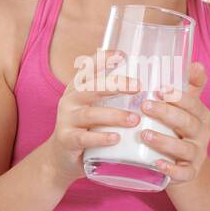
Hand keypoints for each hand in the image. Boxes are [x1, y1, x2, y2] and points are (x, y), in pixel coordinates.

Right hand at [42, 49, 142, 185]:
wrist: (61, 157)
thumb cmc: (87, 128)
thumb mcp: (95, 108)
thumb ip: (112, 97)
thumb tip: (148, 87)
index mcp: (78, 88)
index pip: (88, 67)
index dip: (103, 58)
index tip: (123, 54)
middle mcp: (70, 100)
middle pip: (91, 87)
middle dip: (115, 84)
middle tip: (139, 85)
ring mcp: (66, 120)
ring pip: (90, 114)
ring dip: (114, 115)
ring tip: (135, 119)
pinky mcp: (67, 140)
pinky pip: (84, 138)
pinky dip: (101, 138)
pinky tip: (116, 138)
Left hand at [140, 60, 209, 185]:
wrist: (187, 167)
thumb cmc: (180, 130)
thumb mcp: (187, 109)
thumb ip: (189, 87)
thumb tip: (194, 62)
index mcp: (201, 116)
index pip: (193, 104)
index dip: (179, 96)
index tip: (160, 88)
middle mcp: (202, 135)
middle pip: (187, 123)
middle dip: (166, 113)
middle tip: (145, 105)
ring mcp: (196, 155)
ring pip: (184, 149)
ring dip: (164, 141)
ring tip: (144, 134)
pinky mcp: (189, 174)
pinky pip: (182, 173)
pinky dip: (171, 169)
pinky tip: (156, 164)